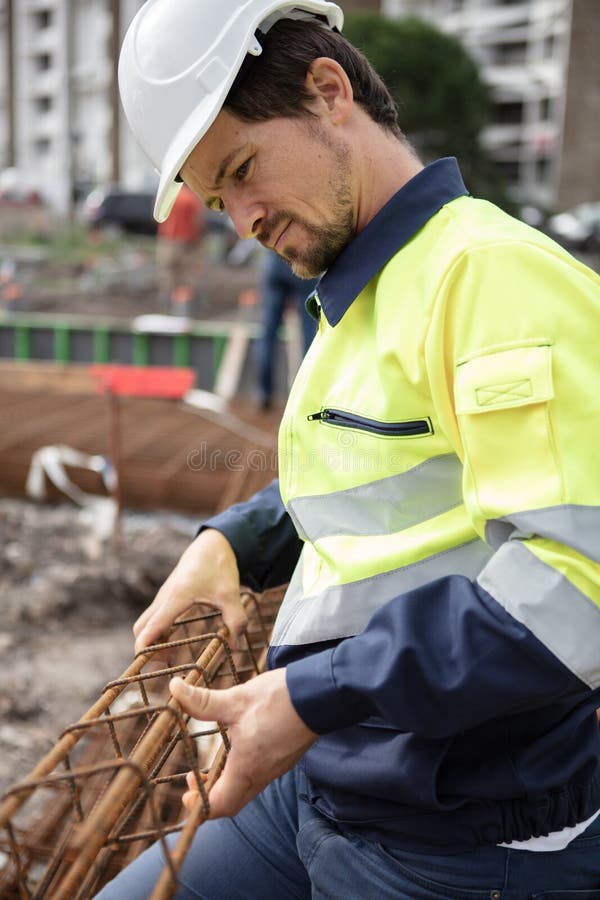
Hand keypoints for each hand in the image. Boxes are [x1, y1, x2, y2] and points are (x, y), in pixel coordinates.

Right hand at [133, 529, 245, 652]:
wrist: (212, 544)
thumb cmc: (218, 566)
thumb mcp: (231, 594)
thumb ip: (235, 620)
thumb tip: (236, 647)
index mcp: (177, 597)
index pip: (153, 625)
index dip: (145, 645)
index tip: (142, 662)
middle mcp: (165, 597)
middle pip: (142, 627)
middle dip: (146, 647)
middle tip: (165, 663)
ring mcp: (164, 596)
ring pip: (147, 622)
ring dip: (153, 639)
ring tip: (170, 656)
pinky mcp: (167, 596)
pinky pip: (154, 617)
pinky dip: (157, 631)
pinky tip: (172, 639)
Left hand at [170, 669, 317, 817]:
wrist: (319, 694)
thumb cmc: (279, 700)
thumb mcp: (236, 699)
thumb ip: (203, 701)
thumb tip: (174, 688)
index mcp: (246, 768)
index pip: (219, 806)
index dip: (199, 806)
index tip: (187, 789)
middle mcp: (261, 775)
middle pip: (232, 803)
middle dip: (209, 798)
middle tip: (195, 779)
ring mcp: (275, 767)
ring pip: (245, 790)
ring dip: (225, 784)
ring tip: (212, 764)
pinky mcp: (284, 757)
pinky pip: (258, 776)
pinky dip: (241, 772)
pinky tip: (237, 749)